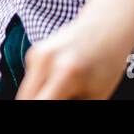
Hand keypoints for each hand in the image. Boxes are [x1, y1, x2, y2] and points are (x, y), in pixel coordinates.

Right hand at [17, 17, 131, 98]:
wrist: (106, 25)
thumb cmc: (107, 62)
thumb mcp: (96, 94)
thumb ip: (72, 105)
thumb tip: (55, 105)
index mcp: (64, 73)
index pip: (40, 103)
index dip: (44, 108)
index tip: (56, 103)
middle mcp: (45, 60)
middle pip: (25, 97)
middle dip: (39, 102)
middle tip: (59, 99)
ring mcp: (36, 53)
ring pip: (27, 90)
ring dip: (40, 95)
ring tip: (65, 91)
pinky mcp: (34, 51)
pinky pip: (31, 79)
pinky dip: (42, 86)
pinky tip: (61, 79)